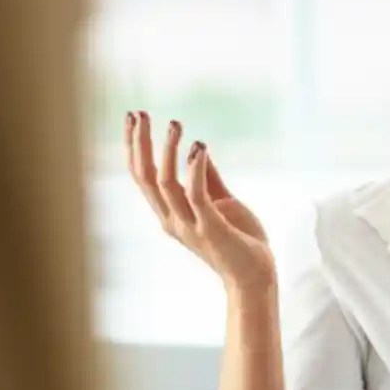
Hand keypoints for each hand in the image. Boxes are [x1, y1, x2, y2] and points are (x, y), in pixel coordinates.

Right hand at [124, 111, 274, 293]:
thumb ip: (209, 179)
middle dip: (140, 144)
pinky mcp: (211, 228)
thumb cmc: (240, 240)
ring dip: (168, 150)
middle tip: (139, 113)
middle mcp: (172, 219)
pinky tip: (198, 147)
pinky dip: (195, 169)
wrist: (256, 275)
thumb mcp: (222, 203)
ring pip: (166, 183)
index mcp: (171, 213)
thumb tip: (198, 150)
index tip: (134, 117)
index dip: (135, 147)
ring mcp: (189, 225)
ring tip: (175, 124)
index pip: (142, 176)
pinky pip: (196, 195)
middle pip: (144, 177)